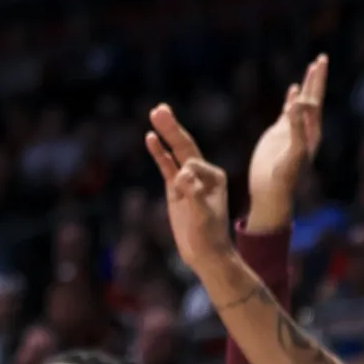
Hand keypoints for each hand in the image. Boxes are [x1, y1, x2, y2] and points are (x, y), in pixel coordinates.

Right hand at [145, 105, 234, 276]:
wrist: (207, 254)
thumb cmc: (209, 236)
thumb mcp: (203, 216)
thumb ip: (194, 194)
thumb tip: (181, 175)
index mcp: (214, 176)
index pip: (192, 163)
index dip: (184, 176)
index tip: (188, 198)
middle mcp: (202, 173)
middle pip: (184, 145)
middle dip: (172, 127)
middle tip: (160, 108)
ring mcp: (188, 179)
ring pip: (174, 151)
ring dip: (165, 133)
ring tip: (156, 111)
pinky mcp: (176, 188)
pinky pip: (165, 165)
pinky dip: (158, 151)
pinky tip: (150, 137)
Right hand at [245, 54, 327, 233]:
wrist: (271, 190)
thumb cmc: (284, 176)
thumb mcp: (293, 153)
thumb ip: (297, 128)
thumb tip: (299, 102)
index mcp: (312, 131)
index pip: (316, 100)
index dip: (318, 82)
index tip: (319, 63)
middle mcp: (306, 128)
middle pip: (313, 97)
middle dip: (317, 78)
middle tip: (322, 58)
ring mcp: (293, 130)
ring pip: (301, 103)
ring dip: (306, 86)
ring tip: (311, 69)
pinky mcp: (280, 134)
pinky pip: (288, 111)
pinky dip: (290, 100)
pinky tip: (292, 91)